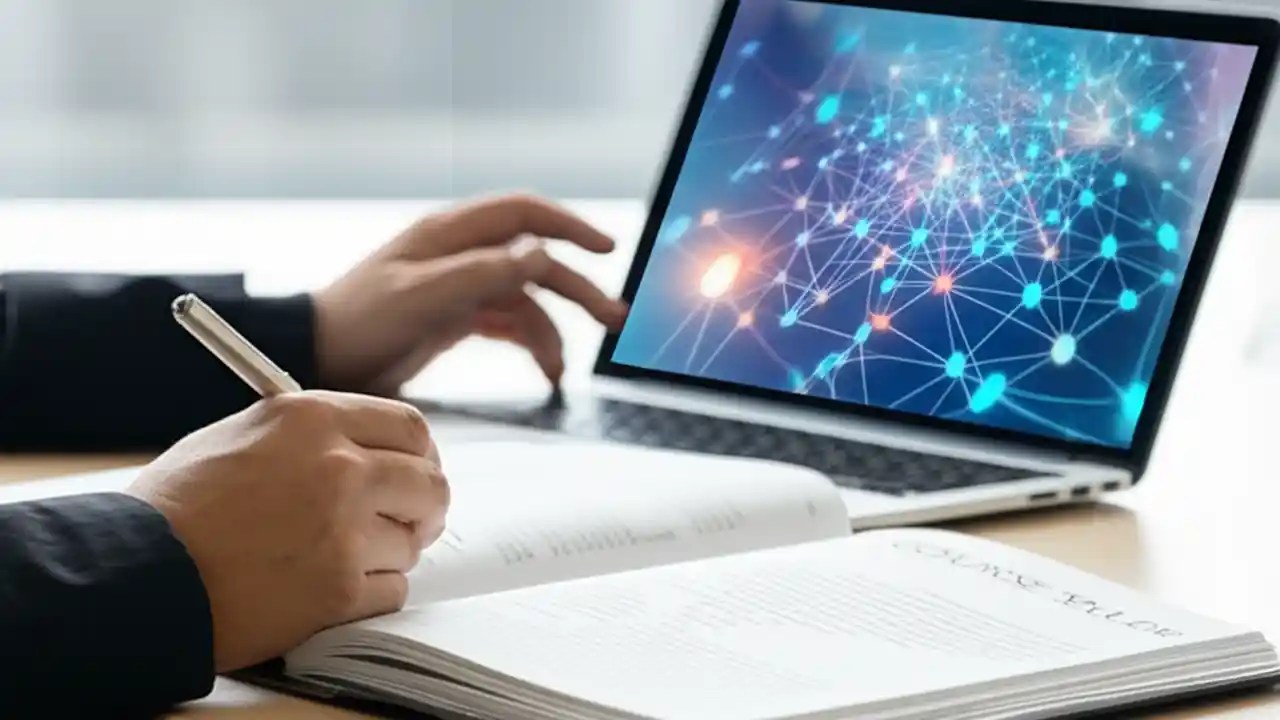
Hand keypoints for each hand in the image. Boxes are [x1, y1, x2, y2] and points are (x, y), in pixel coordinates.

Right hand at [126, 391, 448, 672]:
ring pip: (411, 543)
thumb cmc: (176, 508)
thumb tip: (363, 443)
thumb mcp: (240, 435)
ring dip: (387, 554)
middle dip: (423, 507)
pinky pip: (393, 591)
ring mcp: (344, 531)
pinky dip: (371, 594)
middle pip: (429, 485)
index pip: (410, 427)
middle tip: (408, 520)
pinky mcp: (339, 590)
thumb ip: (310, 434)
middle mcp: (339, 468)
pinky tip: (329, 588)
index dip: (421, 453)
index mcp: (313, 419)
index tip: (418, 469)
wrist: (135, 575)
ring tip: (337, 557)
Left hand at [314, 194, 628, 395]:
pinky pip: (506, 326)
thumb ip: (482, 273)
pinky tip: (544, 371)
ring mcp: (459, 287)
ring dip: (553, 330)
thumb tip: (540, 253)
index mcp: (451, 235)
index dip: (569, 226)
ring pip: (525, 300)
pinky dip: (529, 346)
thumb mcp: (421, 296)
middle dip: (576, 290)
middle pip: (535, 262)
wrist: (315, 359)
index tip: (606, 250)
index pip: (524, 214)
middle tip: (613, 319)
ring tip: (567, 368)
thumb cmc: (358, 322)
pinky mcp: (454, 319)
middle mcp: (461, 255)